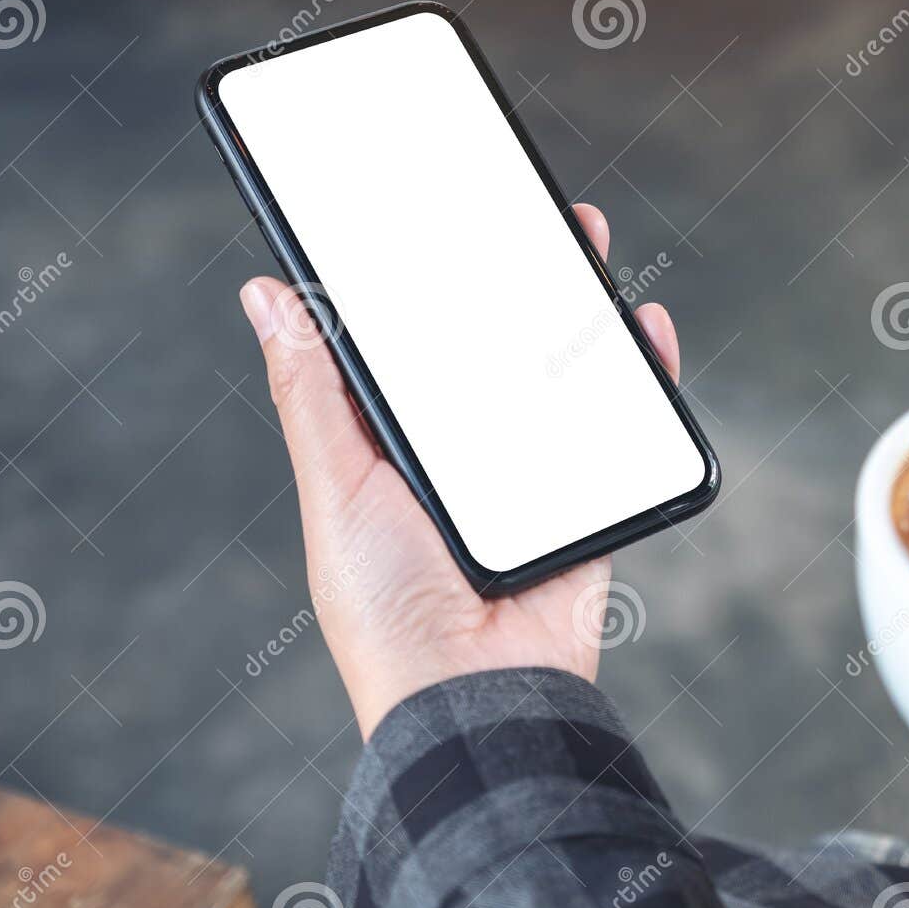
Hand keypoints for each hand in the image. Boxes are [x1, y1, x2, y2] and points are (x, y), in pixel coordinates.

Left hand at [236, 206, 680, 737]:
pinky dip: (642, 377)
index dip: (423, 281)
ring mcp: (533, 477)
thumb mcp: (336, 487)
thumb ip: (312, 392)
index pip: (412, 345)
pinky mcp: (590, 502)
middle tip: (525, 209)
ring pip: (562, 376)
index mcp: (397, 447)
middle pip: (494, 348)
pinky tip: (642, 326)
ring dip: (577, 309)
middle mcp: (466, 456)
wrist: (477, 698)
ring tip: (582, 242)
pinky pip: (623, 428)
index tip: (434, 215)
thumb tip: (266, 294)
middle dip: (511, 277)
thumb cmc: (388, 608)